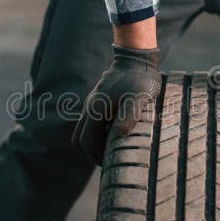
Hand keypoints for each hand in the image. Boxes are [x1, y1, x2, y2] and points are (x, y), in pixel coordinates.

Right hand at [72, 44, 160, 164]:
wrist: (136, 58)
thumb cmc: (140, 79)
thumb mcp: (140, 98)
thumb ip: (129, 116)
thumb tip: (118, 136)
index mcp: (96, 110)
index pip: (85, 141)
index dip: (94, 156)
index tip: (109, 162)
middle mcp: (90, 108)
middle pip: (79, 139)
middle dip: (91, 152)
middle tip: (110, 158)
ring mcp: (93, 104)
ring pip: (84, 130)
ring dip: (94, 142)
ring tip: (114, 147)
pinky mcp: (99, 101)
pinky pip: (92, 122)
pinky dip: (99, 132)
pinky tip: (116, 131)